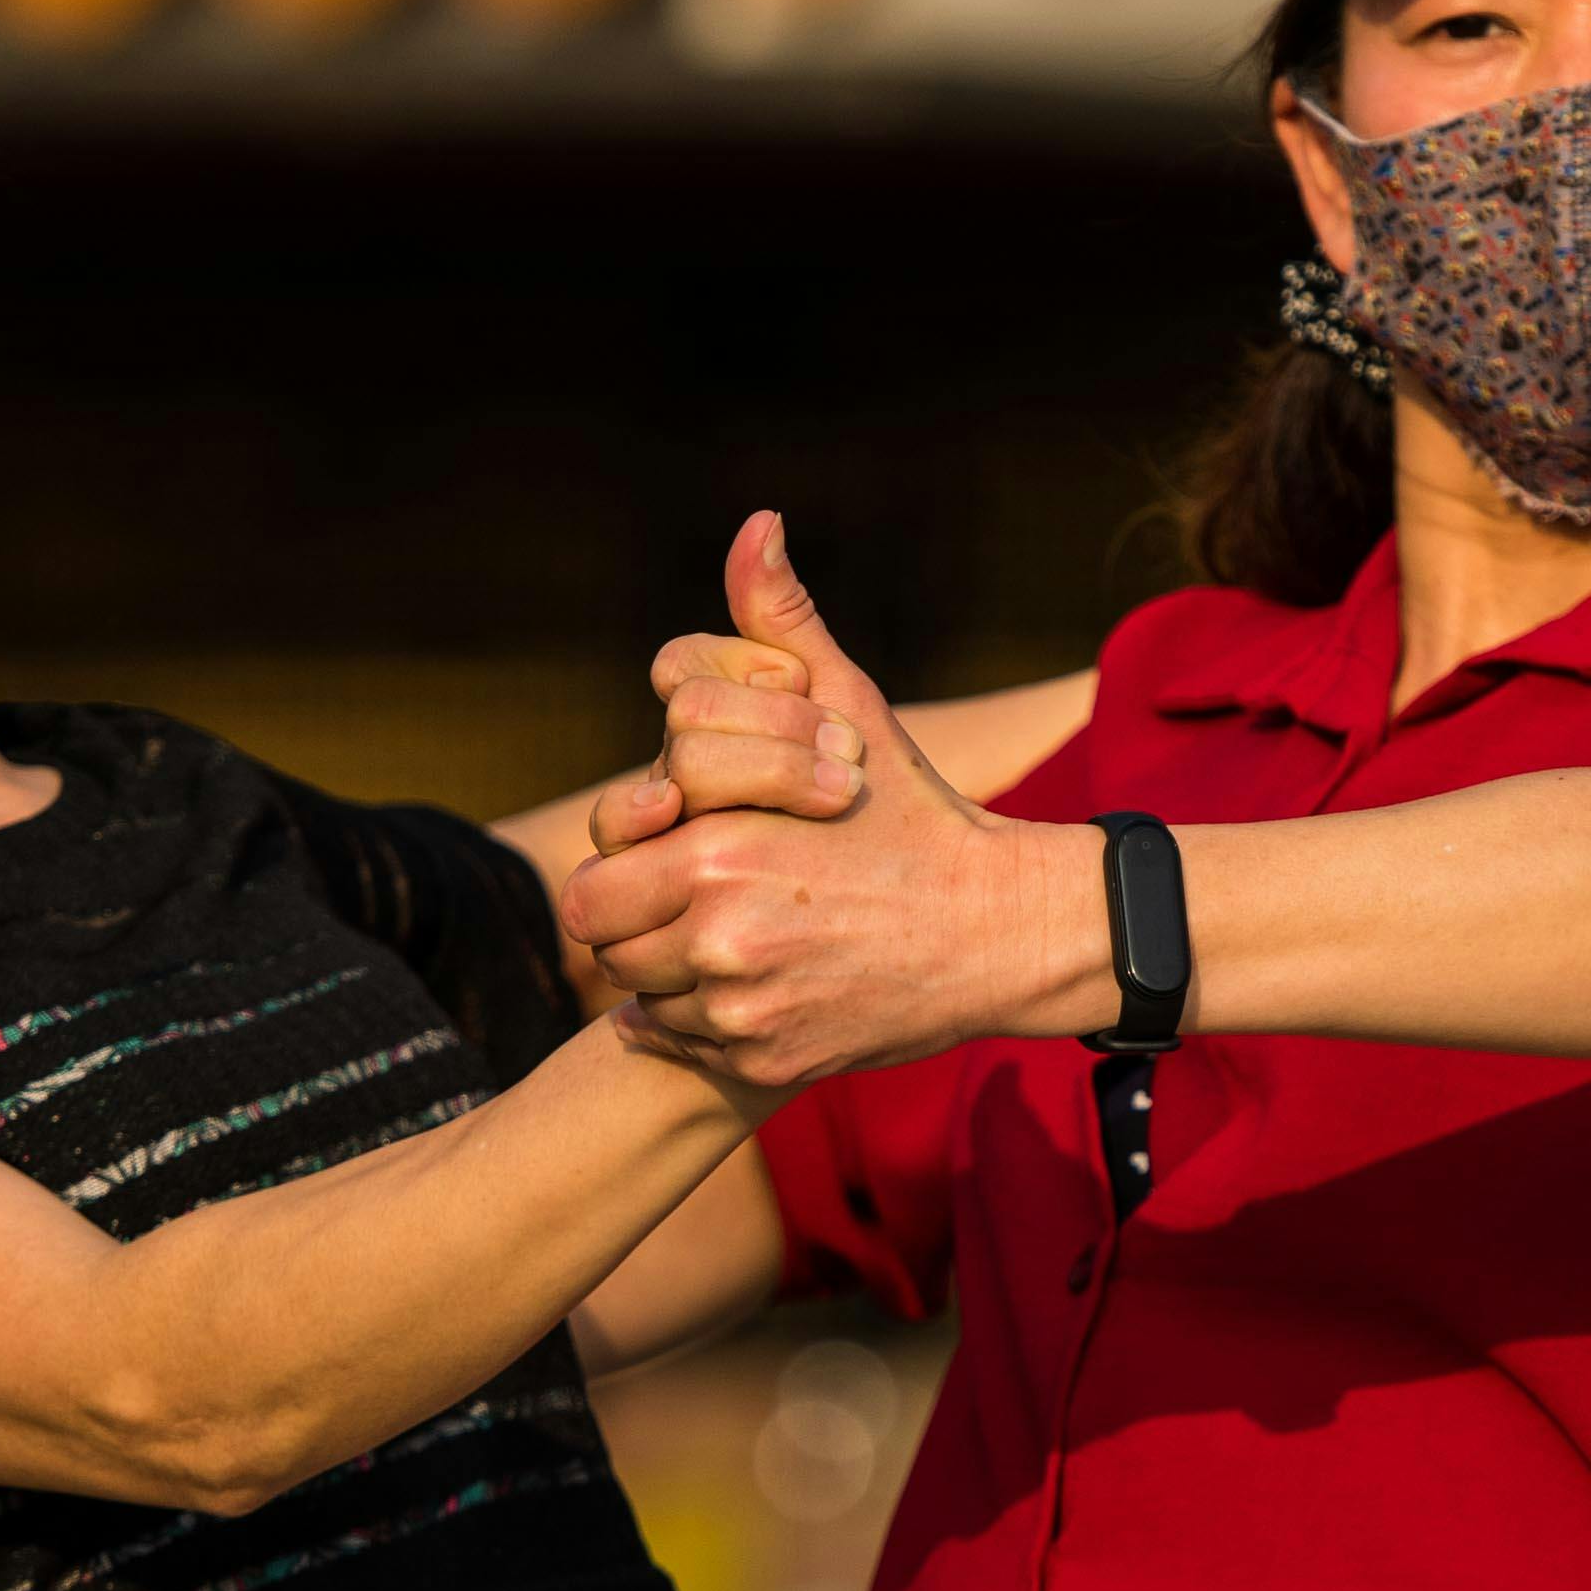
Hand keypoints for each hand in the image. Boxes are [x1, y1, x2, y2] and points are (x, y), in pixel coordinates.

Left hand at [561, 516, 1107, 1080]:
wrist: (999, 929)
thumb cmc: (913, 814)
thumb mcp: (849, 709)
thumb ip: (780, 627)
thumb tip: (755, 525)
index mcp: (718, 850)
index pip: (591, 880)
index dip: (620, 866)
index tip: (664, 853)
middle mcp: (720, 938)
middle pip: (605, 947)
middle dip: (634, 922)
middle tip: (686, 903)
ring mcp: (743, 1012)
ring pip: (644, 1000)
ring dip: (670, 974)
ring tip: (735, 940)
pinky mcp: (767, 1064)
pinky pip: (689, 1049)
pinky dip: (708, 1026)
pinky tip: (763, 985)